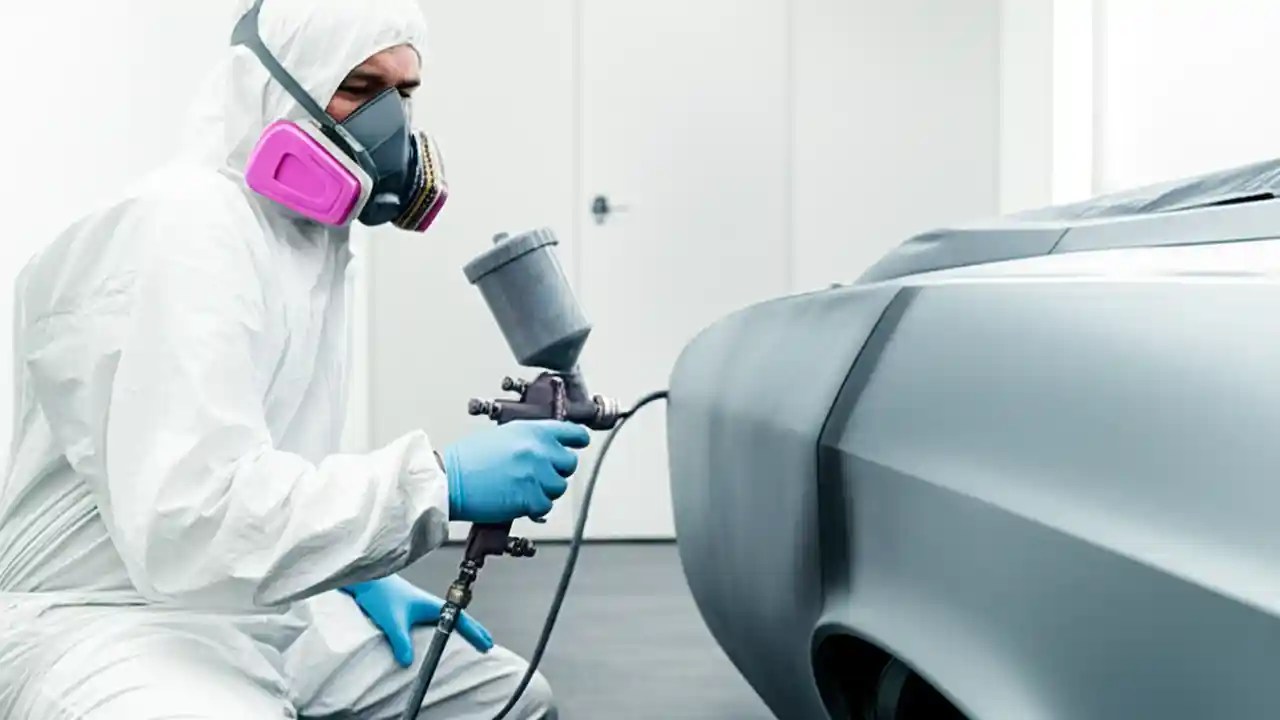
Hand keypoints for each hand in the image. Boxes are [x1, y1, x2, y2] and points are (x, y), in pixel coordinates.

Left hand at [342, 575, 492, 666]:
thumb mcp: (393, 621)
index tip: (487, 644)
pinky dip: (443, 630)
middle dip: (473, 632)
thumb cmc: (380, 593)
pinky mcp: (410, 610)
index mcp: (432, 605)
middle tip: (485, 645)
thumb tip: (408, 663)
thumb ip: (401, 642)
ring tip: (468, 642)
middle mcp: (429, 605)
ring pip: (447, 620)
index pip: (461, 620)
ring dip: (459, 630)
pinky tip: (438, 637)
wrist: (365, 580)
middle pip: (458, 620)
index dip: (475, 633)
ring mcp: (420, 607)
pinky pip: (434, 622)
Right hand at [443, 420, 590, 523]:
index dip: (577, 439)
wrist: (448, 479)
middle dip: (556, 471)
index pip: (571, 432)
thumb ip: (529, 440)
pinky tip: (517, 501)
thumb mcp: (502, 436)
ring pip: (558, 487)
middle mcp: (538, 450)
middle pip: (568, 464)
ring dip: (544, 491)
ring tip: (522, 489)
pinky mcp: (529, 498)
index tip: (579, 443)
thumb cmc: (468, 459)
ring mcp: (536, 475)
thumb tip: (546, 448)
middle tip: (538, 475)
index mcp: (533, 431)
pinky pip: (545, 506)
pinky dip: (534, 507)